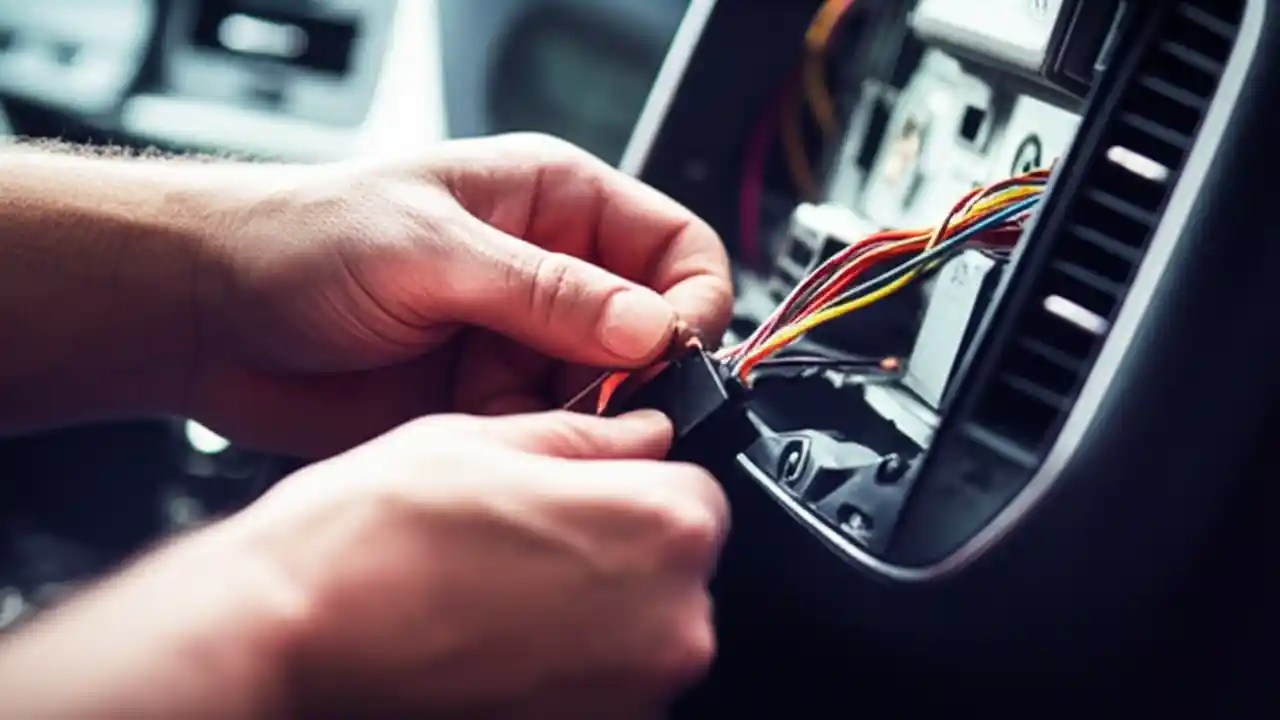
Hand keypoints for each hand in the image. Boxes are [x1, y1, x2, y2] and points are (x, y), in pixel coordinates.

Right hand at [0, 411, 727, 717]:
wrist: (289, 636)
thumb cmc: (371, 538)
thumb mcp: (486, 439)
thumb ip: (589, 438)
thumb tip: (642, 432)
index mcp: (662, 528)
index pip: (699, 491)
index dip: (640, 482)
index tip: (593, 488)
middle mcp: (671, 624)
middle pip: (676, 567)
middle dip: (619, 546)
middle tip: (531, 536)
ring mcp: (633, 697)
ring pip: (641, 629)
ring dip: (592, 606)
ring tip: (499, 585)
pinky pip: (602, 683)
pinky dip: (566, 662)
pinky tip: (494, 635)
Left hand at [192, 134, 732, 455]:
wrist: (208, 315)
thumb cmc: (299, 239)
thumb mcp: (431, 250)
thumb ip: (546, 291)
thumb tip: (650, 327)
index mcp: (553, 201)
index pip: (675, 248)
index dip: (688, 301)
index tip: (665, 351)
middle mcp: (547, 271)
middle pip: (650, 329)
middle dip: (634, 371)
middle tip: (597, 399)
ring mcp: (518, 339)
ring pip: (606, 392)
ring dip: (579, 414)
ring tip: (518, 410)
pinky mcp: (487, 399)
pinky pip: (549, 433)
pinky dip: (535, 443)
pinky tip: (485, 429)